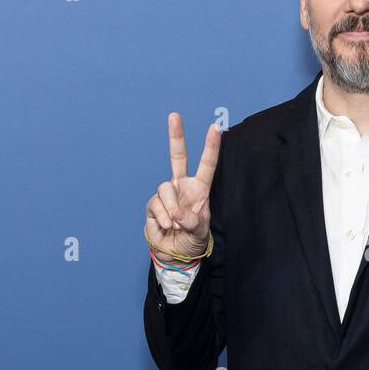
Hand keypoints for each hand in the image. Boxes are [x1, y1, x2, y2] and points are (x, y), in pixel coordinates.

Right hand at [145, 112, 219, 264]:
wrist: (175, 254)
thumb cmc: (192, 240)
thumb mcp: (200, 232)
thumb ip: (193, 222)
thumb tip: (177, 212)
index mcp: (199, 189)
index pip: (207, 165)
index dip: (211, 147)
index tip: (215, 127)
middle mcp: (182, 186)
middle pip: (178, 156)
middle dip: (175, 136)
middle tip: (174, 115)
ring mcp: (166, 194)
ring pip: (165, 188)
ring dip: (171, 208)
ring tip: (176, 225)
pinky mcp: (153, 205)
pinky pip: (156, 204)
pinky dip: (163, 217)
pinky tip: (167, 227)